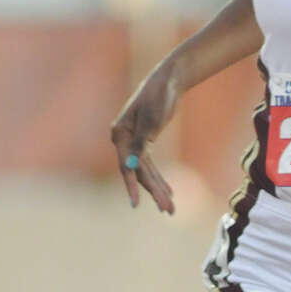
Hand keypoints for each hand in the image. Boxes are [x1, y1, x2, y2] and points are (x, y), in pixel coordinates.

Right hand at [109, 66, 179, 213]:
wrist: (167, 81)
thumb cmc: (158, 96)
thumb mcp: (151, 120)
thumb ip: (140, 143)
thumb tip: (130, 165)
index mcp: (120, 134)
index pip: (126, 166)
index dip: (131, 187)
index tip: (135, 205)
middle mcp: (123, 140)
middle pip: (138, 172)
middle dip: (153, 192)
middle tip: (168, 210)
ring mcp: (133, 142)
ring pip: (145, 171)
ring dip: (158, 189)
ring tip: (170, 209)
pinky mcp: (145, 142)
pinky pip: (150, 166)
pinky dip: (160, 178)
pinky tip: (169, 193)